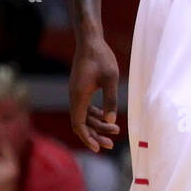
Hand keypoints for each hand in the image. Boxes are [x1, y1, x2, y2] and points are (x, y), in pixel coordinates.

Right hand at [69, 35, 119, 151]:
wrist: (90, 42)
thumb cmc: (101, 58)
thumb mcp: (111, 78)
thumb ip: (111, 100)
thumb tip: (111, 121)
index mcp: (78, 96)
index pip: (79, 124)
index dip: (87, 138)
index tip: (98, 148)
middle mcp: (74, 97)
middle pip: (82, 123)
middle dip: (95, 135)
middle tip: (111, 145)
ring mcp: (77, 93)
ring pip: (84, 116)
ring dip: (97, 125)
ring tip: (115, 131)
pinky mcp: (81, 89)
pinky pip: (85, 108)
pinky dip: (95, 115)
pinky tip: (107, 118)